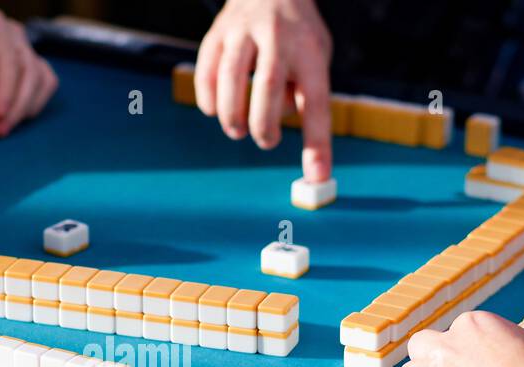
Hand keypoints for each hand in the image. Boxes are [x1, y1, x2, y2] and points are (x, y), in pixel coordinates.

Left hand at [0, 0, 57, 137]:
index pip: (9, 59)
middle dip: (19, 105)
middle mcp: (11, 33)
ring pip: (43, 78)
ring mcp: (21, 46)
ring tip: (5, 126)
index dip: (7, 90)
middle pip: (31, 71)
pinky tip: (13, 115)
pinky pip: (43, 82)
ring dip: (29, 106)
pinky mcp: (24, 61)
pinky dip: (33, 102)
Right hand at [195, 0, 332, 181]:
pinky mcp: (217, 33)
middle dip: (263, 125)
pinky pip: (206, 70)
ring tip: (236, 131)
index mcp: (309, 50)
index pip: (316, 102)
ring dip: (230, 114)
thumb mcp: (316, 57)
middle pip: (267, 85)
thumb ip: (304, 93)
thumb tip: (284, 129)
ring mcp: (244, 32)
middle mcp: (277, 37)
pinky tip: (214, 110)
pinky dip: (207, 98)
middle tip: (265, 141)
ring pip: (230, 76)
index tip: (317, 177)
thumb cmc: (297, 34)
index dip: (316, 143)